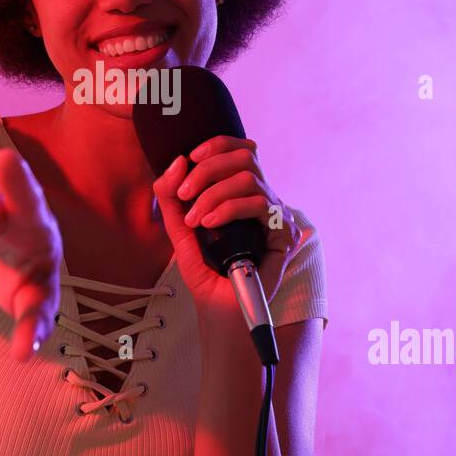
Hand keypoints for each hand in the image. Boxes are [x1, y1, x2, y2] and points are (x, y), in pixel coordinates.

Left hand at [152, 136, 302, 331]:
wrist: (220, 310)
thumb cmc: (206, 273)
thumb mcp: (180, 231)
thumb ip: (171, 198)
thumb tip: (177, 162)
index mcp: (242, 193)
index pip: (238, 150)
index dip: (216, 145)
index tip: (190, 158)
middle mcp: (262, 199)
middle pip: (244, 157)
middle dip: (208, 170)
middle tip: (184, 194)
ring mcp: (275, 216)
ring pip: (249, 177)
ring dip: (214, 193)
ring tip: (196, 219)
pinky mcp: (284, 234)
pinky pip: (259, 204)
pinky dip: (229, 208)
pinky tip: (211, 224)